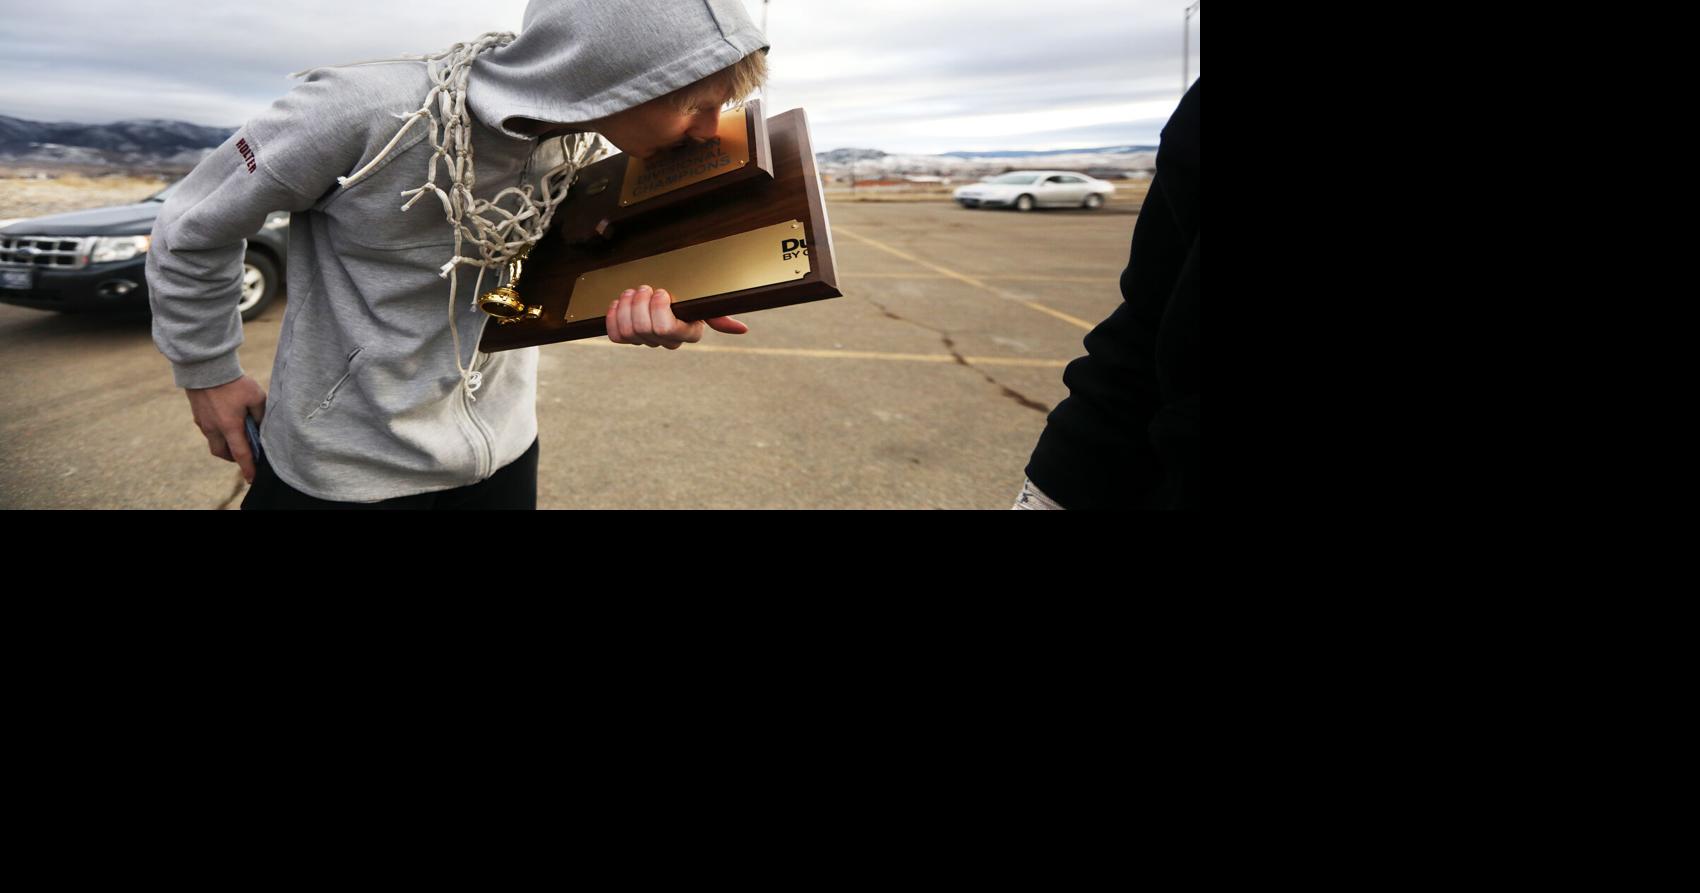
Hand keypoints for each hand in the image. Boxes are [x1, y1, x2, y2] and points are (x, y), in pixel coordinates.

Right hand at [185, 375, 267, 484]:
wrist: (206, 368)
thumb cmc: (234, 382)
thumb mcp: (256, 397)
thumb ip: (261, 415)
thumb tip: (262, 428)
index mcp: (230, 427)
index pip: (241, 454)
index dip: (248, 468)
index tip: (252, 479)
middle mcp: (214, 428)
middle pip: (222, 453)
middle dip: (233, 457)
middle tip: (244, 454)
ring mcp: (203, 422)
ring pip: (213, 443)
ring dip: (225, 445)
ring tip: (236, 437)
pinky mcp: (198, 415)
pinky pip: (208, 431)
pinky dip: (218, 433)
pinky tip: (226, 422)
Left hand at [606, 284, 748, 348]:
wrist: (668, 300)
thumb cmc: (690, 302)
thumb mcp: (705, 306)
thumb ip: (721, 317)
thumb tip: (742, 329)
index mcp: (686, 334)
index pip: (664, 329)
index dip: (658, 308)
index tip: (663, 292)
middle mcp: (666, 342)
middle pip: (642, 327)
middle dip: (640, 302)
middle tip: (645, 288)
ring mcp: (645, 341)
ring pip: (627, 330)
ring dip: (626, 306)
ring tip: (632, 293)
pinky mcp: (626, 338)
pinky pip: (614, 335)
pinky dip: (613, 316)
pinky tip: (619, 303)